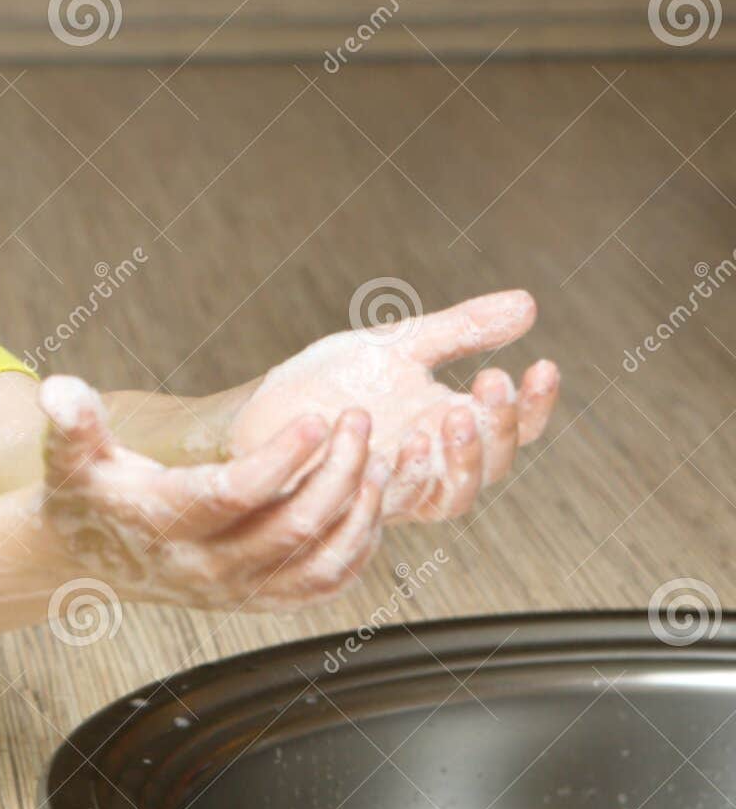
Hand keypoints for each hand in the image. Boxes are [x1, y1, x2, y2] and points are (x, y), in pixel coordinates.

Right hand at [34, 374, 387, 612]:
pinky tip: (368, 500)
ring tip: (375, 456)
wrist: (88, 556)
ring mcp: (234, 590)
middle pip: (290, 528)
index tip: (316, 419)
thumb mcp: (68, 454)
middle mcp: (203, 568)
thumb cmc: (85, 491)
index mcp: (162, 525)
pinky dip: (358, 548)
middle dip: (336, 472)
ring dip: (358, 512)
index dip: (281, 460)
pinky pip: (323, 586)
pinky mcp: (258, 600)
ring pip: (317, 564)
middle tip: (358, 421)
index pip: (234, 497)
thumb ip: (70, 421)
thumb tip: (56, 390)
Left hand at [226, 289, 559, 522]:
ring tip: (454, 412)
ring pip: (451, 495)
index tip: (543, 364)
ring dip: (459, 457)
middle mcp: (434, 465)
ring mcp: (398, 488)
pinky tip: (405, 443)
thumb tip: (528, 303)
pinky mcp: (356, 501)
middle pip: (492, 465)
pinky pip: (392, 505)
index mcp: (450, 427)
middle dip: (497, 426)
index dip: (535, 403)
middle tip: (489, 382)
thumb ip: (462, 331)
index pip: (514, 427)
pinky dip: (403, 476)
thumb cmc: (332, 382)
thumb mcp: (401, 346)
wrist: (265, 409)